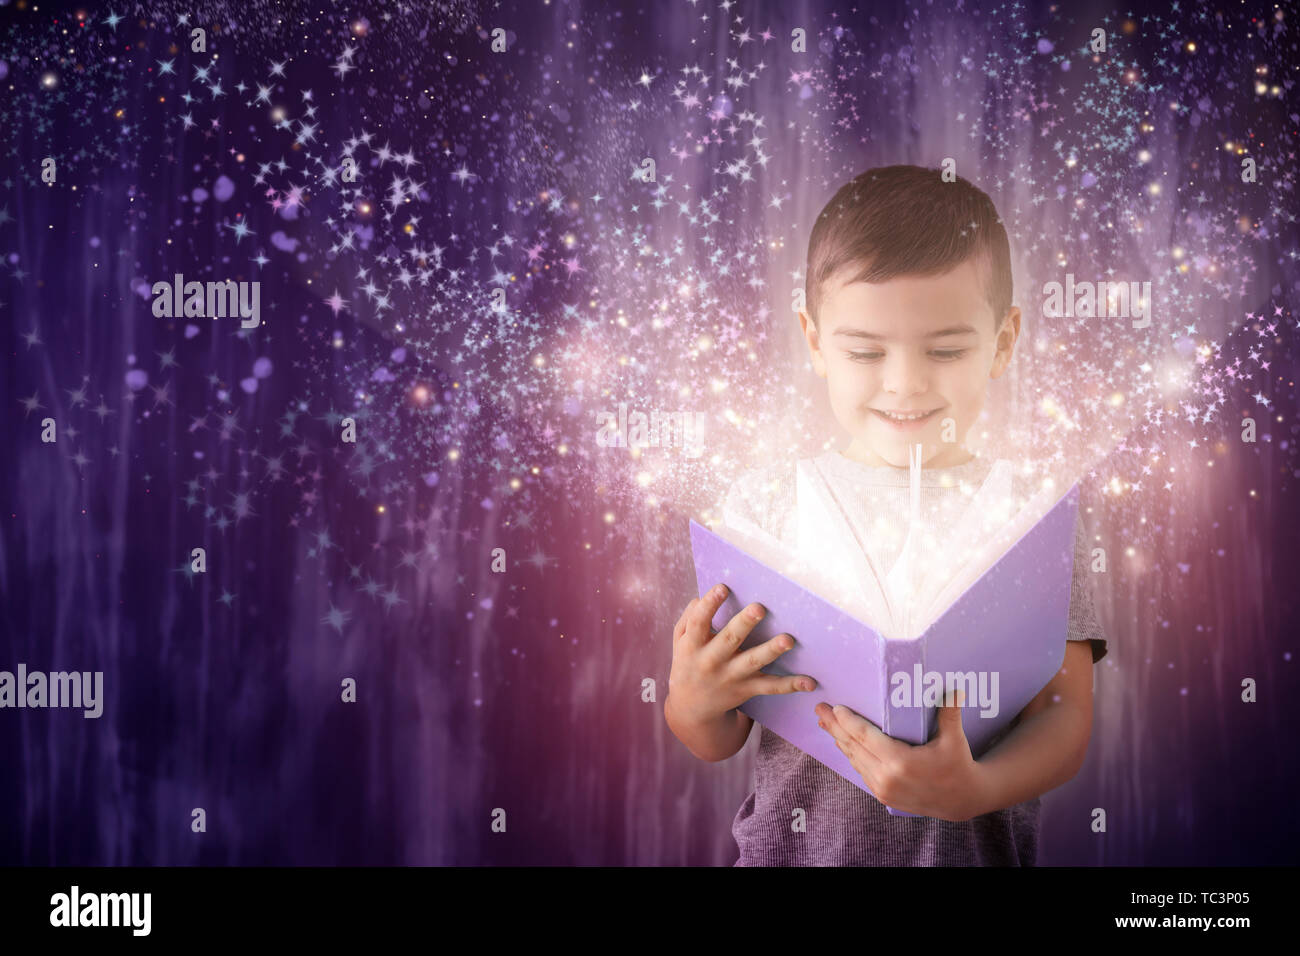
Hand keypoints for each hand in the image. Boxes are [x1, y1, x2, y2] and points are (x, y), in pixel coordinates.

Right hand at [667, 583, 817, 726]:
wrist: (691, 706)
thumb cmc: (688, 662)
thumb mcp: (679, 641)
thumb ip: (689, 619)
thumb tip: (702, 599)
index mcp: (693, 646)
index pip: (698, 623)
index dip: (709, 605)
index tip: (722, 587)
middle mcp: (711, 661)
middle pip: (729, 640)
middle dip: (744, 624)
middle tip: (759, 608)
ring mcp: (731, 676)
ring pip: (753, 663)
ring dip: (771, 651)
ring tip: (788, 640)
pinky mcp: (747, 689)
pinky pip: (770, 687)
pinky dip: (790, 685)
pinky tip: (809, 682)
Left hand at [815, 690, 988, 821]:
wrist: (961, 801)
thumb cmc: (958, 765)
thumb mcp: (955, 739)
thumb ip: (949, 713)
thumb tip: (954, 688)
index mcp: (901, 762)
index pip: (865, 736)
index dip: (847, 721)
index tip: (834, 707)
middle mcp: (887, 777)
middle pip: (853, 747)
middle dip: (834, 727)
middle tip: (818, 709)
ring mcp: (883, 789)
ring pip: (854, 760)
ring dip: (838, 740)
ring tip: (825, 723)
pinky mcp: (883, 796)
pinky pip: (861, 771)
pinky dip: (850, 755)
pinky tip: (843, 744)